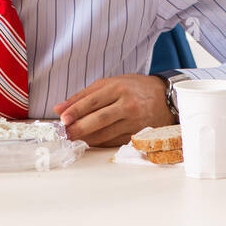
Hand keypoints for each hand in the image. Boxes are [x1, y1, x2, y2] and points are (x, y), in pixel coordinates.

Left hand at [52, 74, 174, 146]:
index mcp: (119, 88)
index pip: (92, 101)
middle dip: (78, 128)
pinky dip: (99, 142)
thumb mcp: (111, 83)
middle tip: (65, 133)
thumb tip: (60, 109)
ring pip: (105, 134)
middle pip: (98, 119)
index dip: (76, 111)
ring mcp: (134, 122)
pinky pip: (113, 141)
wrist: (165, 98)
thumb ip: (84, 96)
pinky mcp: (137, 135)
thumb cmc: (134, 88)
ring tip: (73, 138)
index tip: (62, 119)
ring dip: (86, 138)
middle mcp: (128, 105)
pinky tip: (89, 140)